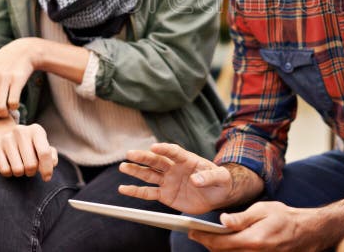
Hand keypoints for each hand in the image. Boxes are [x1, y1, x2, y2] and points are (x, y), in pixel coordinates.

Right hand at [0, 120, 58, 180]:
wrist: (9, 138)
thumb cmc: (32, 147)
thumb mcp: (43, 147)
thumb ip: (51, 156)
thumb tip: (52, 164)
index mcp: (36, 130)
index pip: (44, 153)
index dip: (47, 169)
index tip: (47, 178)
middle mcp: (20, 131)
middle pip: (31, 164)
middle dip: (32, 171)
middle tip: (30, 168)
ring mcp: (6, 138)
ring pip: (18, 170)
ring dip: (21, 173)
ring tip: (21, 165)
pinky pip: (5, 170)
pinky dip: (9, 173)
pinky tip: (10, 165)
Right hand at [119, 143, 251, 213]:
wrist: (218, 195)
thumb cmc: (221, 182)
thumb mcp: (220, 178)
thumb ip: (209, 177)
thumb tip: (196, 179)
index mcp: (188, 160)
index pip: (174, 152)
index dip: (165, 149)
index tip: (153, 146)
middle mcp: (175, 168)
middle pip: (157, 161)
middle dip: (143, 157)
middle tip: (129, 153)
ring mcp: (168, 181)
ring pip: (149, 174)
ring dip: (136, 170)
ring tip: (122, 166)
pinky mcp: (165, 195)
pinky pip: (148, 193)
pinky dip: (136, 191)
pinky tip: (123, 188)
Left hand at [188, 201, 316, 251]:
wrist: (306, 232)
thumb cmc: (285, 217)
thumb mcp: (263, 210)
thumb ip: (241, 218)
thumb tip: (222, 221)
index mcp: (254, 240)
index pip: (221, 243)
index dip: (204, 238)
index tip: (192, 232)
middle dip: (208, 244)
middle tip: (197, 234)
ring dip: (218, 250)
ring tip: (210, 238)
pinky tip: (228, 244)